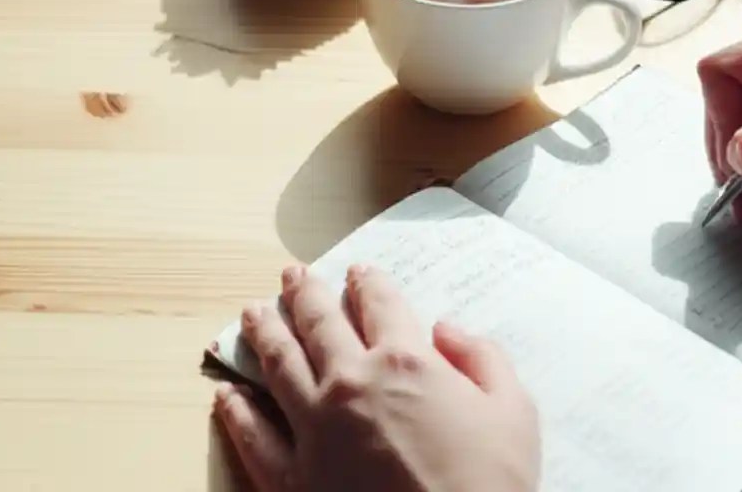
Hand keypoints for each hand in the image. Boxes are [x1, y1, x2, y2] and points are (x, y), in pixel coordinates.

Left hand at [213, 264, 539, 491]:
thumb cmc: (490, 484)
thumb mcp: (513, 412)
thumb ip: (484, 359)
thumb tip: (449, 330)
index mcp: (406, 362)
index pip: (380, 304)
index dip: (368, 282)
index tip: (358, 271)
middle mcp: (352, 384)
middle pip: (318, 324)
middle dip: (304, 293)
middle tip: (292, 275)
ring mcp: (314, 430)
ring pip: (278, 366)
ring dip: (264, 334)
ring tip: (252, 313)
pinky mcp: (292, 476)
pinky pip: (255, 436)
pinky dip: (238, 411)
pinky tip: (228, 395)